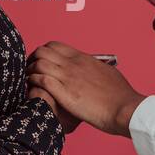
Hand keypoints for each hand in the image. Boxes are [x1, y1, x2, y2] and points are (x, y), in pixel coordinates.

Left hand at [27, 41, 145, 136]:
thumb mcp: (107, 72)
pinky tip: (34, 89)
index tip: (40, 62)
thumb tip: (93, 67)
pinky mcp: (65, 93)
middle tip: (30, 72)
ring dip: (30, 72)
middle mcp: (73, 64)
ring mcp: (68, 77)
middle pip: (42, 51)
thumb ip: (95, 68)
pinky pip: (41, 80)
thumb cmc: (120, 94)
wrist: (124, 108)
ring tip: (29, 82)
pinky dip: (34, 82)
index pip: (54, 46)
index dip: (42, 52)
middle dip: (31, 60)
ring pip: (39, 64)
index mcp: (82, 58)